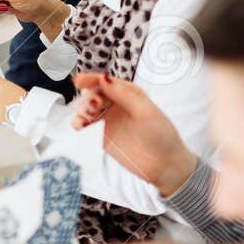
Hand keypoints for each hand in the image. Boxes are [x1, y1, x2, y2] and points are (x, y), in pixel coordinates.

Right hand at [69, 73, 196, 196]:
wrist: (164, 165)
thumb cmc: (162, 135)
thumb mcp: (146, 111)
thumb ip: (124, 95)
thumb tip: (104, 79)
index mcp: (130, 95)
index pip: (108, 83)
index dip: (93, 79)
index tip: (79, 80)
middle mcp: (119, 105)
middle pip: (96, 94)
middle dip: (89, 98)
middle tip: (92, 107)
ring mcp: (111, 120)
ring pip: (89, 109)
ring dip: (82, 110)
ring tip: (84, 119)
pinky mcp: (104, 135)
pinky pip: (88, 125)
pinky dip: (80, 123)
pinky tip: (79, 125)